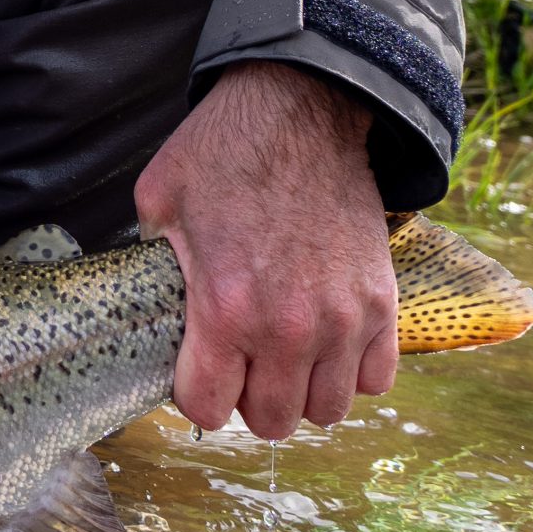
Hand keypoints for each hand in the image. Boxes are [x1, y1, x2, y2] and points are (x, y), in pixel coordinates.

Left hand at [134, 60, 396, 439]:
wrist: (301, 110)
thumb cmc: (224, 152)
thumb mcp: (160, 204)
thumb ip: (156, 267)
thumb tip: (151, 302)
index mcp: (225, 308)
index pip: (208, 409)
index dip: (195, 395)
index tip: (197, 370)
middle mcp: (289, 327)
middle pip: (270, 421)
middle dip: (247, 399)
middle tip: (239, 363)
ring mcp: (343, 319)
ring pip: (326, 410)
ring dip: (300, 392)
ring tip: (283, 357)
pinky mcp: (381, 302)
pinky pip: (375, 379)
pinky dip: (350, 372)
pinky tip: (326, 345)